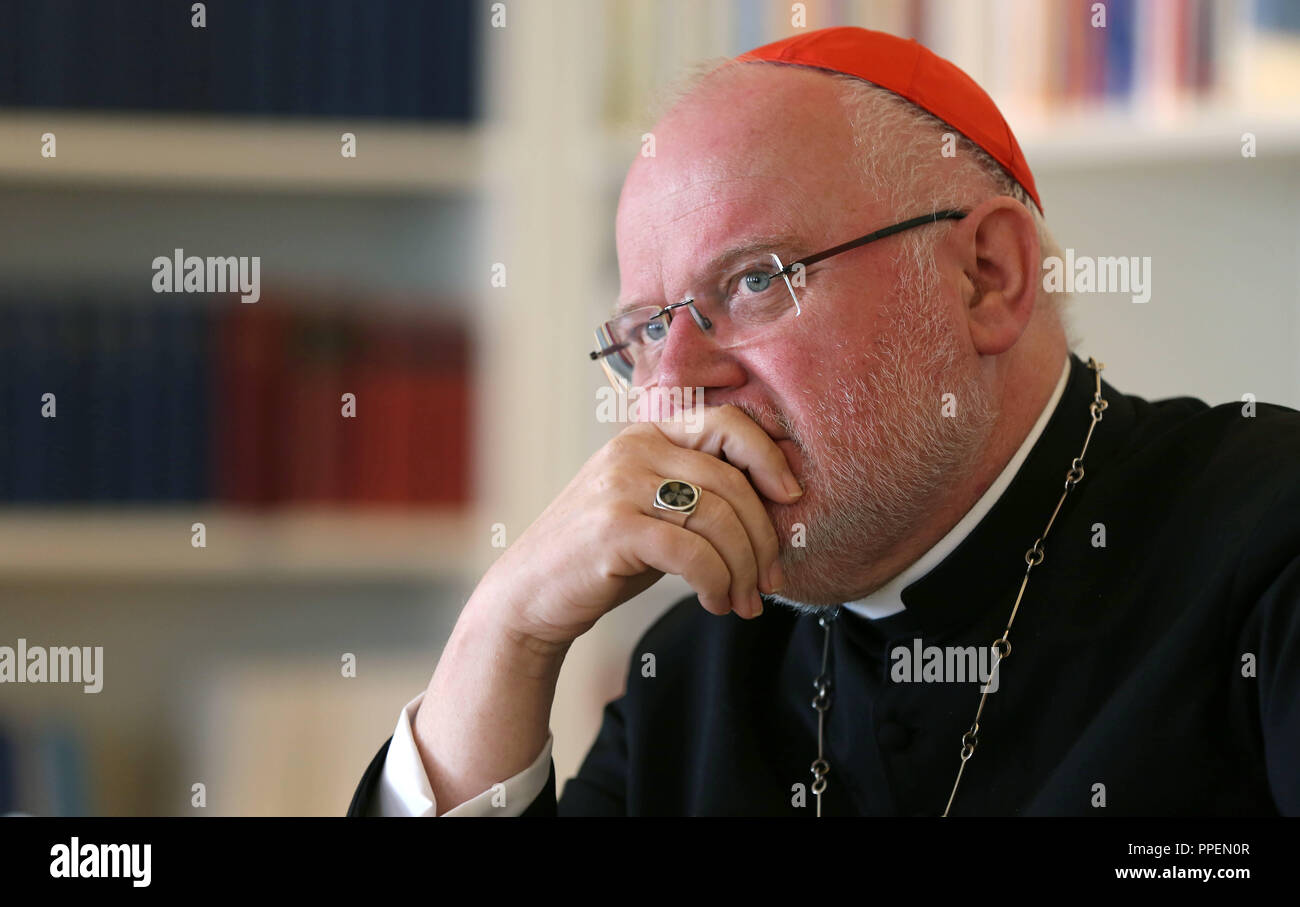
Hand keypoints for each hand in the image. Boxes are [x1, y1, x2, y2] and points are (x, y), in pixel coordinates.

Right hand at [481, 404, 802, 647]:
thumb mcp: (651, 508)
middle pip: (732, 481)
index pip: (728, 423)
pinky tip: (714, 602)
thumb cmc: (602, 556)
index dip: (769, 458)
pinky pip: (693, 552)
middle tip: (769, 581)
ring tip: (741, 601)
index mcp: (647, 432)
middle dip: (762, 538)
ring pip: (718, 518)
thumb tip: (778, 504)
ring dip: (742, 569)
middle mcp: (634, 448)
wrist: (530, 595)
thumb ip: (699, 492)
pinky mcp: (614, 528)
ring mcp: (621, 484)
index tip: (791, 499)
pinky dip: (716, 582)